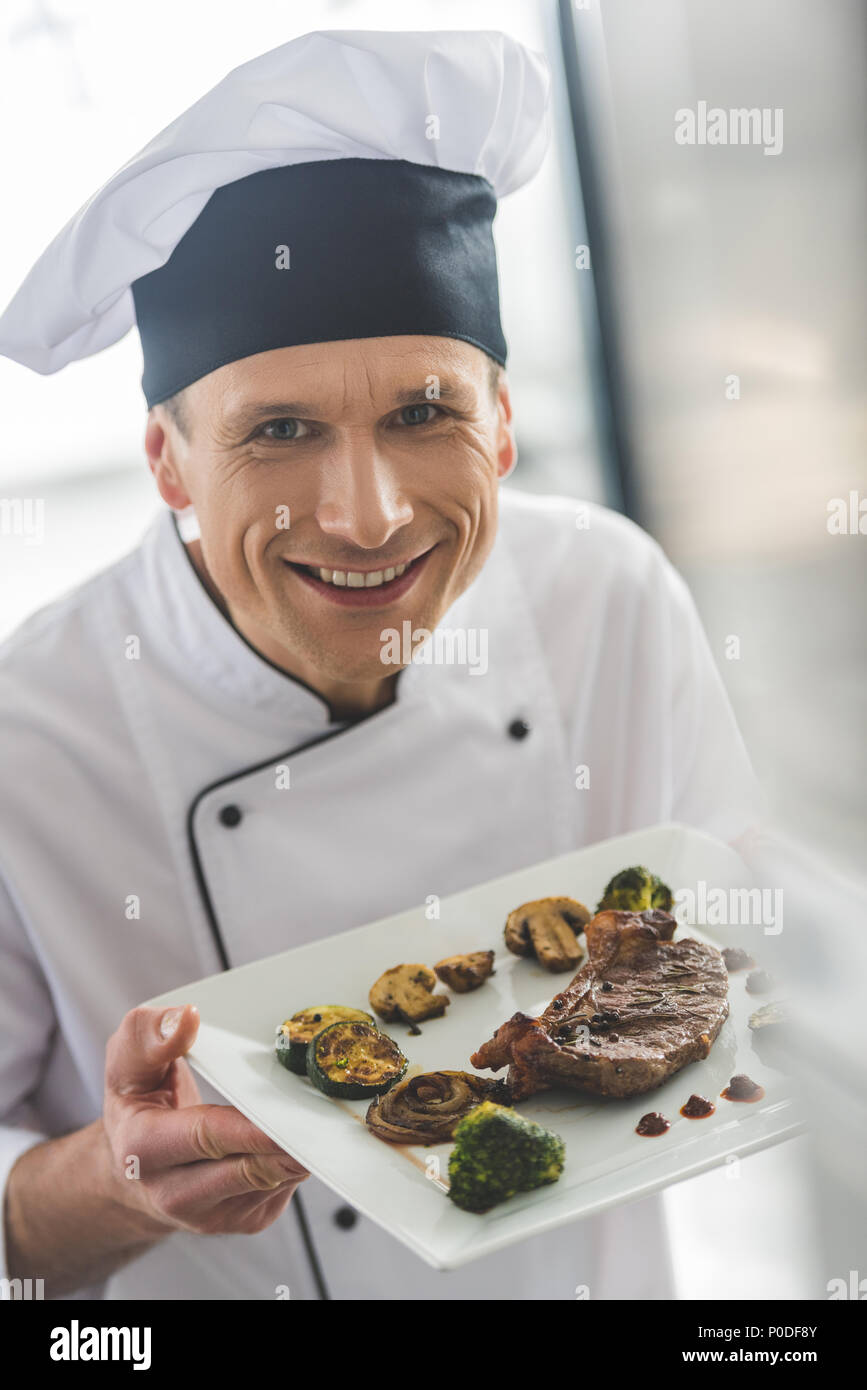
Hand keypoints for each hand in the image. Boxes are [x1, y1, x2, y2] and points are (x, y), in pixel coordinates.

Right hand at [103, 1004, 307, 1235]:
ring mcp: (214, 1215)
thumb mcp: (127, 1061)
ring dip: (300, 1146)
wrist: (136, 1165)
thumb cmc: (138, 1102)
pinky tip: (294, 1131)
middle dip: (291, 1139)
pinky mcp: (245, 1220)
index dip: (254, 1127)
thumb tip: (186, 1017)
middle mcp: (175, 1194)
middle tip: (327, 1112)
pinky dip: (297, 1156)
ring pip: (275, 1180)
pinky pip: (285, 1187)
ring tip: (315, 1112)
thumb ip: (149, 1035)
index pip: (209, 1136)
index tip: (292, 1112)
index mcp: (143, 1150)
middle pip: (251, 1167)